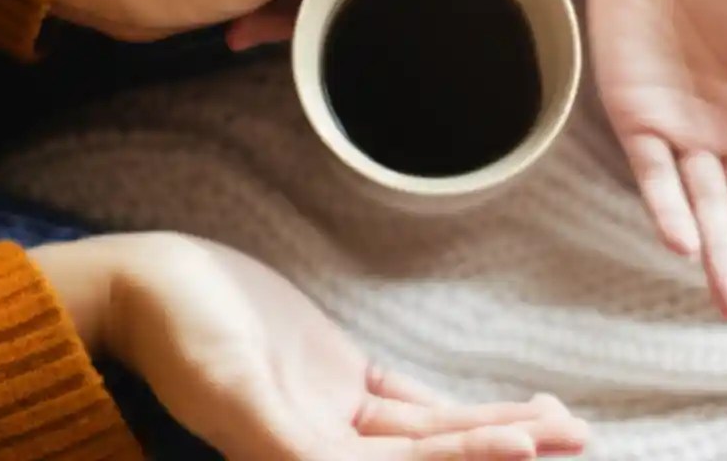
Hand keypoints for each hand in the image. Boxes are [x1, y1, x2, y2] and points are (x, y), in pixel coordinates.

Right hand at [32, 233, 588, 459]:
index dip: (463, 460)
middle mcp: (321, 450)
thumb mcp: (227, 382)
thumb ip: (277, 436)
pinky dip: (459, 409)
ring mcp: (332, 419)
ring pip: (429, 433)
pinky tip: (510, 409)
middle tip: (576, 437)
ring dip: (495, 427)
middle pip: (427, 459)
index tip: (526, 447)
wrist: (151, 284)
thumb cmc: (178, 328)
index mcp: (293, 459)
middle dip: (499, 447)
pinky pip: (412, 406)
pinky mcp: (338, 385)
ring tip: (564, 424)